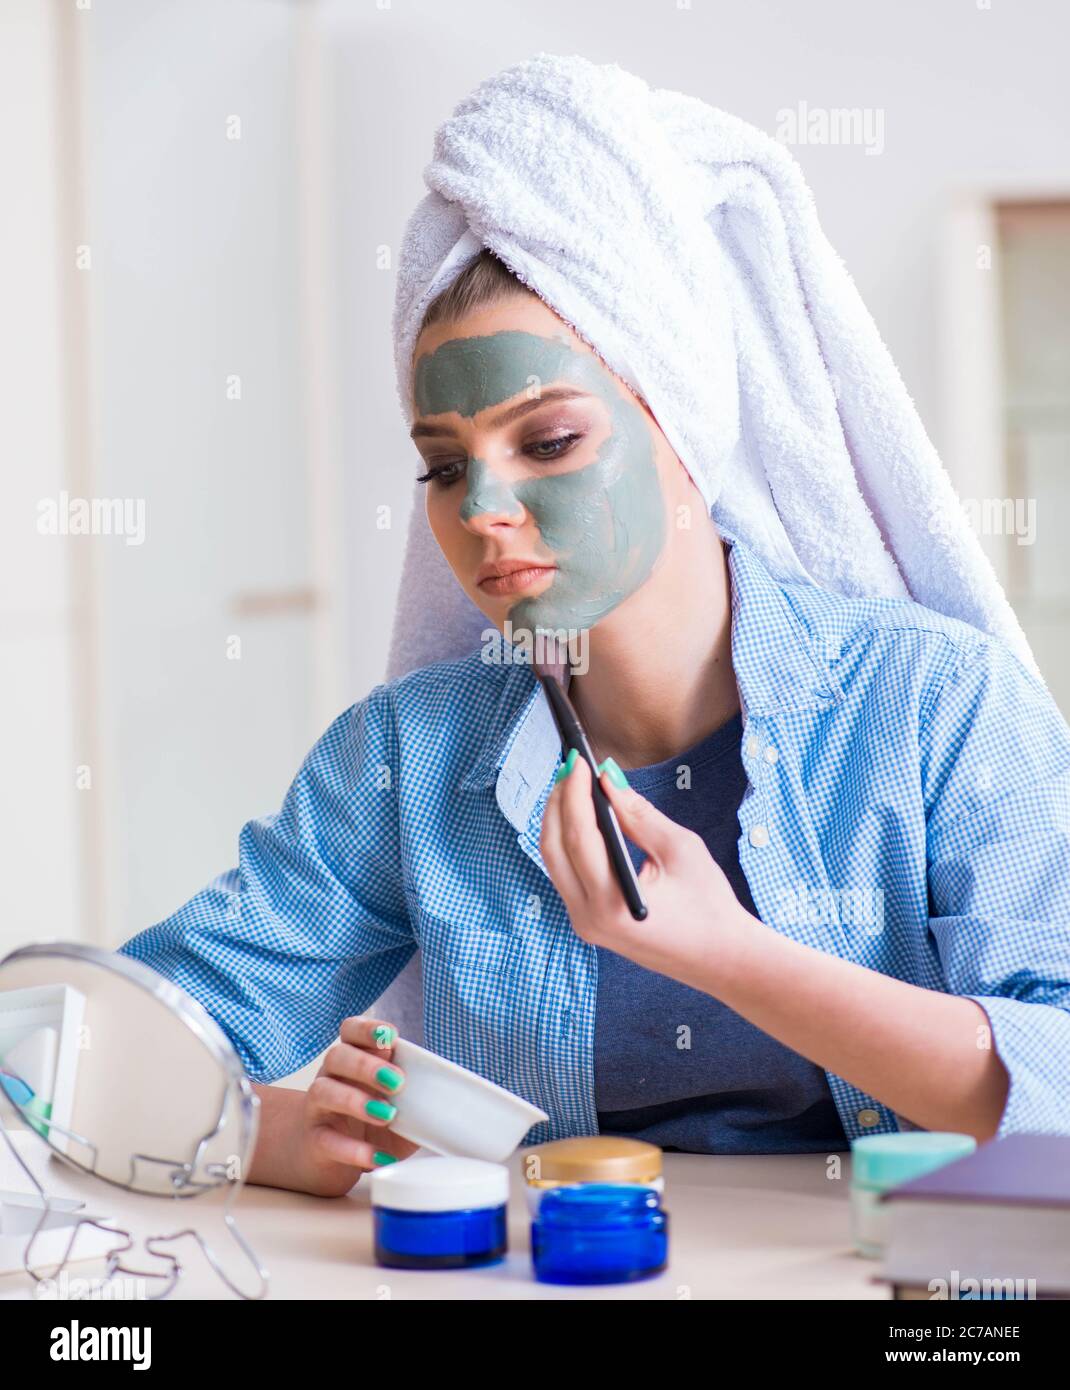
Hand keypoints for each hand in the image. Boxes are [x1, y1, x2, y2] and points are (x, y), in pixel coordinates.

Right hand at [288, 1018, 419, 1196]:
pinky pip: (327, 1140)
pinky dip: (353, 1149)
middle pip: (336, 1056)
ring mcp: (318, 1109)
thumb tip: (459, 1096)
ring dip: (355, 1101)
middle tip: (397, 1081)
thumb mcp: (396, 1105)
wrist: (327, 1159)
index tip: (390, 1037)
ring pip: (323, 1092)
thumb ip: (416, 1095)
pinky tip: (377, 1157)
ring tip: (387, 1114)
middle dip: (366, 1065)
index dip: (368, 1029)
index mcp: (352, 1061)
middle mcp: (330, 1078)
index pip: (351, 1031)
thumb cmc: (368, 1124)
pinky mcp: (314, 1141)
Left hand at [539, 752, 751, 983]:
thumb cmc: (709, 905)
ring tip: (573, 786)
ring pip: (554, 862)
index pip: (578, 836)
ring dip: (560, 821)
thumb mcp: (679, 849)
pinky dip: (569, 843)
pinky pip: (566, 875)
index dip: (574, 793)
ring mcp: (584, 924)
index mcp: (611, 901)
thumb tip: (609, 780)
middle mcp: (588, 917)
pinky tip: (581, 818)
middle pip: (554, 848)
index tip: (578, 761)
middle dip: (559, 802)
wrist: (721, 958)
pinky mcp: (589, 923)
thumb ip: (638, 814)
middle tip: (571, 768)